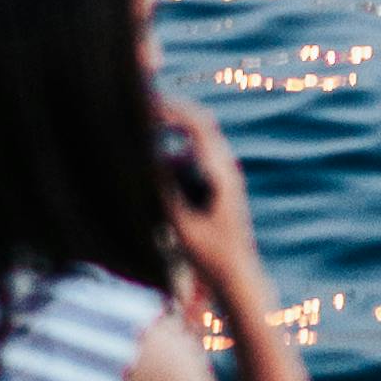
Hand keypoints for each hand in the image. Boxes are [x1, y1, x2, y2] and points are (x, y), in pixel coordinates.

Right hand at [157, 94, 265, 309]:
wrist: (237, 276)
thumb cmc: (210, 255)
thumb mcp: (181, 224)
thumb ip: (163, 192)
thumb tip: (144, 161)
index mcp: (219, 172)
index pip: (197, 125)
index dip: (172, 110)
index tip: (146, 104)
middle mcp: (225, 168)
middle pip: (200, 124)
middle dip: (172, 114)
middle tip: (143, 109)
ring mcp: (224, 175)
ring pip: (198, 141)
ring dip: (174, 134)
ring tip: (146, 134)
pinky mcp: (220, 186)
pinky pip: (197, 158)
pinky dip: (177, 155)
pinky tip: (159, 167)